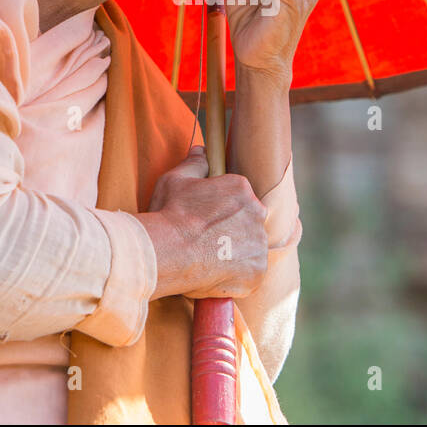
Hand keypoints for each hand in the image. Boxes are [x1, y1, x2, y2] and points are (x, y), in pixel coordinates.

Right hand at [136, 146, 268, 298]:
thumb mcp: (176, 180)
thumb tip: (201, 150)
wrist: (167, 251)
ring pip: (251, 248)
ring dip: (236, 252)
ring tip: (209, 258)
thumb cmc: (170, 213)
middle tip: (208, 240)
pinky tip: (215, 272)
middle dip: (233, 230)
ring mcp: (259, 244)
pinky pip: (251, 273)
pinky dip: (237, 275)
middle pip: (249, 222)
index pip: (239, 197)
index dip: (223, 209)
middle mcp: (257, 213)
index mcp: (242, 189)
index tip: (207, 219)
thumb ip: (194, 164)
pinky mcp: (257, 272)